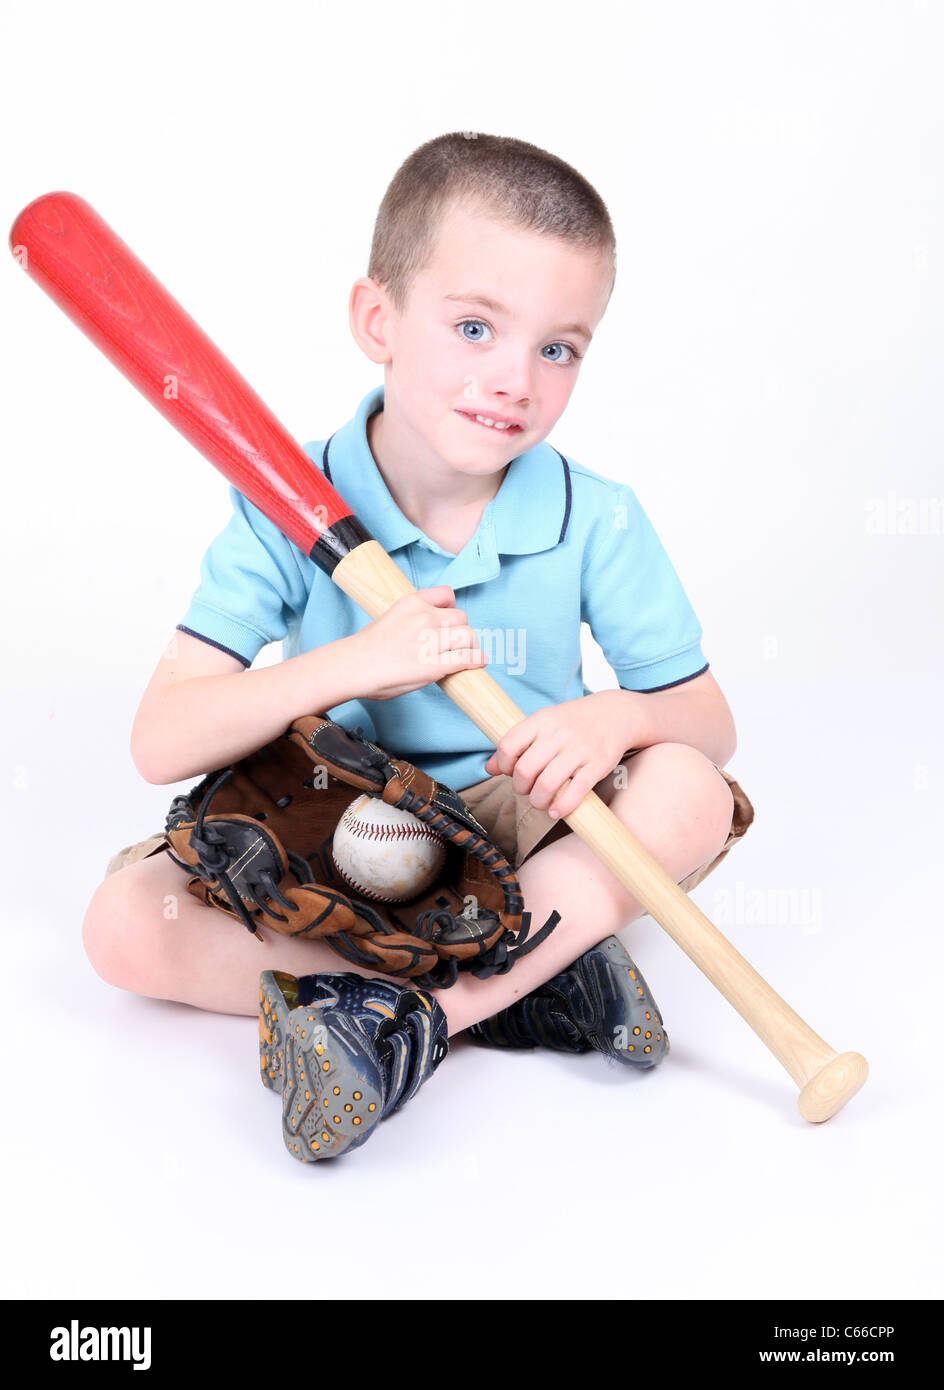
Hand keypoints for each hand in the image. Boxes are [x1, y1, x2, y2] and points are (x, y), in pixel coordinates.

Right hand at [347, 586, 487, 700]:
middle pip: (461, 616)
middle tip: (453, 643)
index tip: (449, 618)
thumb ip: (412, 618)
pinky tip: (477, 662)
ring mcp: (431, 640)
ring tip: (463, 653)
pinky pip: (467, 657)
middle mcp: (425, 617)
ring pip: (468, 635)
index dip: (452, 607)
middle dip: (460, 629)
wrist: (353, 666)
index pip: (447, 594)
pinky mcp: (435, 664)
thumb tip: (428, 629)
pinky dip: (476, 660)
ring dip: (468, 645)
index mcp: (412, 602)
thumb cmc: (366, 648)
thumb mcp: (390, 617)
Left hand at [483, 692, 640, 818]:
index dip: (504, 765)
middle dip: (521, 788)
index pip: (508, 745)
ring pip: (546, 785)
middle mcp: (559, 734)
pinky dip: (562, 807)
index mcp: (541, 720)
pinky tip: (557, 810)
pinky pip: (575, 793)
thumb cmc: (574, 722)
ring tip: (541, 802)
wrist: (616, 714)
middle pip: (525, 770)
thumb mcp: (544, 724)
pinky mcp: (597, 765)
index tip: (512, 772)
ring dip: (538, 801)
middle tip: (527, 790)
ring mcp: (579, 750)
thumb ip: (517, 744)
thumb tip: (489, 768)